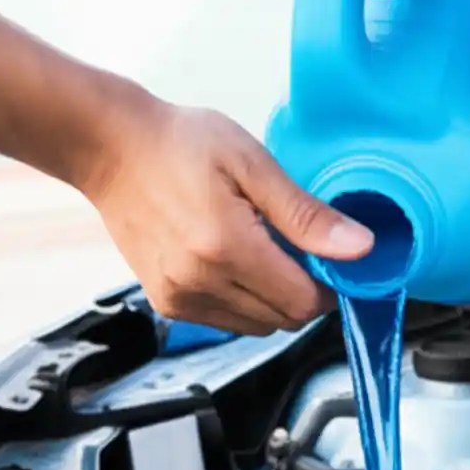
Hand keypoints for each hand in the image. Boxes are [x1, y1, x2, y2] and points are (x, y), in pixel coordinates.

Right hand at [83, 101, 373, 335]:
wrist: (111, 148)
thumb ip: (306, 214)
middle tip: (299, 246)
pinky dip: (245, 301)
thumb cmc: (180, 143)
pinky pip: (227, 321)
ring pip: (258, 326)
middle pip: (284, 320)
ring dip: (275, 299)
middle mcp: (199, 283)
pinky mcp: (167, 303)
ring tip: (264, 248)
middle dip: (304, 291)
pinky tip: (237, 260)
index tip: (332, 258)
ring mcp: (179, 298)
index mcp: (226, 248)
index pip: (303, 302)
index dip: (329, 286)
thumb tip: (359, 248)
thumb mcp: (253, 164)